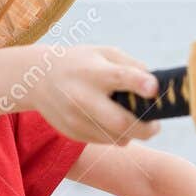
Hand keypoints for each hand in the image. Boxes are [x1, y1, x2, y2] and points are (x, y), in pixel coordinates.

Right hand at [33, 45, 161, 145]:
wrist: (38, 78)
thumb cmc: (81, 63)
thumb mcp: (103, 53)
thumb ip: (131, 66)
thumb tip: (156, 86)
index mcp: (93, 73)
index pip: (119, 78)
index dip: (140, 84)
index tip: (154, 89)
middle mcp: (82, 97)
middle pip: (121, 122)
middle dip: (146, 128)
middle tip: (157, 126)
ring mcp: (76, 119)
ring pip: (116, 138)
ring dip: (132, 133)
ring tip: (134, 121)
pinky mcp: (72, 134)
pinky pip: (104, 142)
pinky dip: (115, 135)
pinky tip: (111, 122)